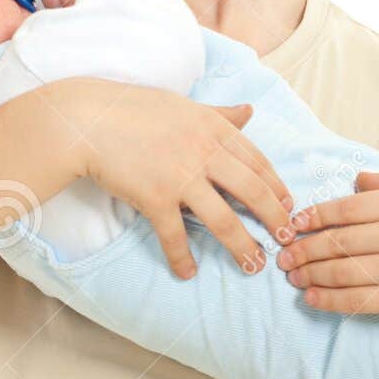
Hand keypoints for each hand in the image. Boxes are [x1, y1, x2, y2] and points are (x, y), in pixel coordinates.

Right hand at [61, 78, 295, 278]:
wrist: (89, 119)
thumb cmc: (135, 108)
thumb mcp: (185, 105)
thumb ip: (220, 114)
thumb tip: (250, 111)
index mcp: (214, 128)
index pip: (258, 161)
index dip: (278, 187)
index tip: (290, 206)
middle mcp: (204, 152)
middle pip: (253, 192)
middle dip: (275, 220)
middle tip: (288, 241)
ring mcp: (181, 177)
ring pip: (224, 221)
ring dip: (243, 247)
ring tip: (254, 266)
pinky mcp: (155, 198)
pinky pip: (175, 236)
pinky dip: (182, 258)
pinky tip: (188, 273)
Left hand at [275, 171, 378, 321]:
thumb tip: (355, 179)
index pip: (343, 208)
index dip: (312, 217)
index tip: (292, 225)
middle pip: (336, 241)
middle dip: (302, 249)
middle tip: (281, 255)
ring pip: (340, 271)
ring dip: (309, 274)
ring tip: (292, 276)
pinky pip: (357, 300)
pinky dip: (329, 299)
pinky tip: (311, 298)